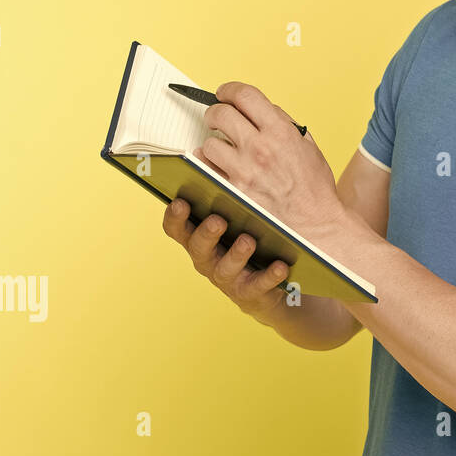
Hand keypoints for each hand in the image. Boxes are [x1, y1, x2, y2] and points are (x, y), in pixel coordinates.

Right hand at [161, 197, 289, 324]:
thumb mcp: (236, 220)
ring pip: (226, 269)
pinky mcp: (251, 293)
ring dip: (236, 255)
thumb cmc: (247, 241)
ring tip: (248, 241)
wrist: (268, 287)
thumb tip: (228, 162)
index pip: (178, 228)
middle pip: (199, 247)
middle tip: (218, 220)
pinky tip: (280, 266)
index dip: (175, 217)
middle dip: (206, 233)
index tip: (180, 201)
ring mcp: (228, 279)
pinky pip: (259, 286)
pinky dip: (270, 276)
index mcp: (199, 238)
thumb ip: (228, 199)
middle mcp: (208, 260)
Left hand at [193, 80, 345, 240]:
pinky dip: (207, 164)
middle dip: (215, 112)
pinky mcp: (232, 191)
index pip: (245, 95)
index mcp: (281, 131)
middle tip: (217, 118)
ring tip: (222, 150)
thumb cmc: (314, 188)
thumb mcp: (308, 146)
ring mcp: (244, 170)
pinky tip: (216, 166)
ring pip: (209, 143)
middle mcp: (260, 147)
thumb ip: (284, 124)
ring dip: (213, 143)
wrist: (315, 225)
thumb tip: (262, 109)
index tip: (224, 93)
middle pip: (221, 113)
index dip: (229, 89)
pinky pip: (205, 168)